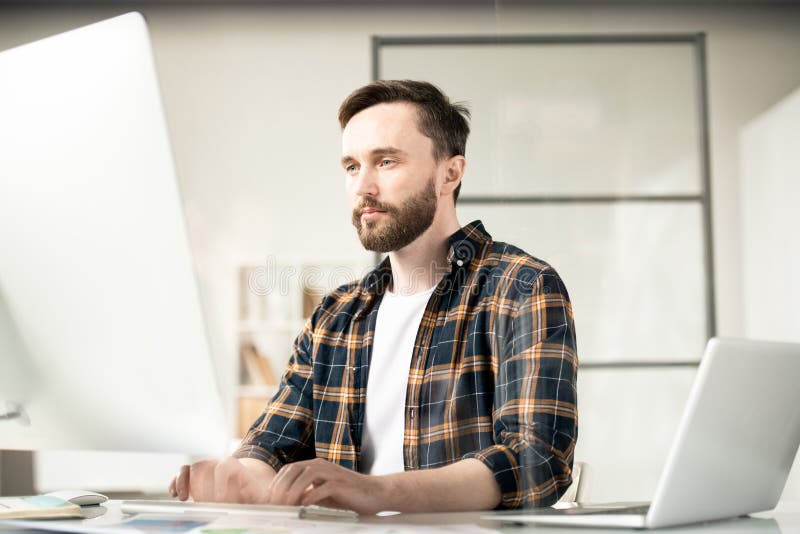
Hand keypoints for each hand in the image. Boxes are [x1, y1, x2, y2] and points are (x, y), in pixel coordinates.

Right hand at [168, 457, 273, 502]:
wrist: (250, 480)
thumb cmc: (256, 490)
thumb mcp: (262, 491)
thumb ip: (259, 494)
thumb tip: (259, 496)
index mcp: (236, 466)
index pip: (225, 466)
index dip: (220, 480)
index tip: (218, 498)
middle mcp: (218, 464)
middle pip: (204, 467)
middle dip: (199, 484)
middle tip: (198, 500)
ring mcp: (207, 467)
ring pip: (191, 467)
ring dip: (184, 481)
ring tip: (182, 497)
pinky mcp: (196, 474)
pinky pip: (183, 472)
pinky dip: (177, 481)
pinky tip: (175, 494)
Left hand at [266, 458, 388, 513]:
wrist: (374, 493)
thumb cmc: (348, 495)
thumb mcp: (322, 494)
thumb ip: (306, 494)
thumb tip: (285, 503)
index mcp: (314, 466)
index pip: (288, 470)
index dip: (275, 484)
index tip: (267, 499)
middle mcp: (321, 465)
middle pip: (293, 471)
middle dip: (279, 488)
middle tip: (272, 504)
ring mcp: (331, 473)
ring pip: (305, 476)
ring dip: (292, 491)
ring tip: (285, 505)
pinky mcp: (341, 483)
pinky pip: (322, 488)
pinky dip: (311, 496)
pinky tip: (304, 506)